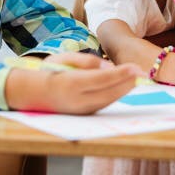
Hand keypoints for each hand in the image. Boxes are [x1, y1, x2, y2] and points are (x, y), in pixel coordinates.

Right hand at [6, 52, 142, 114]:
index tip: (135, 67)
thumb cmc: (49, 72)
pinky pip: (103, 104)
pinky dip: (116, 96)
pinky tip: (125, 87)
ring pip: (108, 100)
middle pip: (108, 92)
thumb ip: (87, 61)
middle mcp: (76, 100)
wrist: (31, 94)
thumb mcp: (64, 59)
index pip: (101, 79)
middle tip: (142, 74)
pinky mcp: (83, 115)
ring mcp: (80, 111)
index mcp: (70, 84)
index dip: (120, 73)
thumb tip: (109, 67)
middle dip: (127, 83)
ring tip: (137, 79)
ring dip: (124, 90)